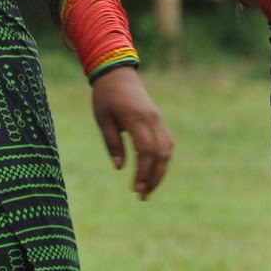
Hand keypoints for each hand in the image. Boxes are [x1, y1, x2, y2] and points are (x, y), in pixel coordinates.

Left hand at [89, 65, 172, 199]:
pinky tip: (154, 171)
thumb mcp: (103, 119)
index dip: (143, 173)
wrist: (117, 73)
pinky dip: (163, 159)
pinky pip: (167, 142)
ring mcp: (158, 119)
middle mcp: (152, 120)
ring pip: (167, 150)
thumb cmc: (106, 96)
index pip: (146, 152)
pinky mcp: (159, 119)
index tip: (135, 189)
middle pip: (161, 154)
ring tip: (148, 188)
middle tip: (142, 196)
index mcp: (136, 119)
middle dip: (153, 178)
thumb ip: (113, 143)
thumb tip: (120, 168)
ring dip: (160, 171)